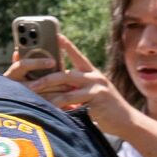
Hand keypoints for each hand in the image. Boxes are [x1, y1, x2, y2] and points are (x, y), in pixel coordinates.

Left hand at [18, 34, 140, 136]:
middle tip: (30, 85)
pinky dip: (60, 108)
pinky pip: (73, 104)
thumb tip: (54, 87)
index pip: (77, 56)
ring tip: (35, 100)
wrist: (126, 121)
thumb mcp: (92, 93)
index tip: (55, 36)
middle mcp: (95, 77)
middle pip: (65, 74)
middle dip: (45, 79)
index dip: (66, 45)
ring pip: (67, 89)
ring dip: (49, 96)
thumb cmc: (104, 108)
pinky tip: (49, 111)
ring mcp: (97, 88)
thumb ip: (77, 88)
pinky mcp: (97, 100)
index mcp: (92, 73)